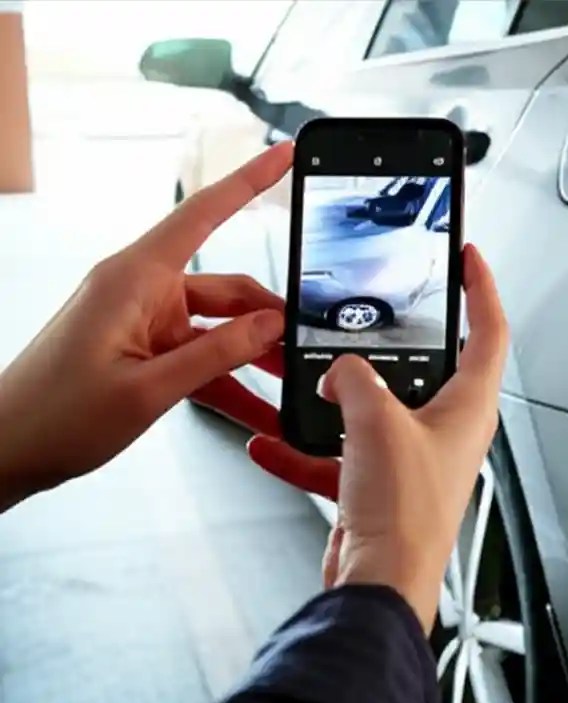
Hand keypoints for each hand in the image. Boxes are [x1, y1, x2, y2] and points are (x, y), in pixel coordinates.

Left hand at [0, 143, 292, 509]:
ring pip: (220, 328)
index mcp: (134, 279)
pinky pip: (201, 359)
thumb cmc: (53, 416)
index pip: (203, 215)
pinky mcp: (143, 350)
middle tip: (307, 345)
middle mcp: (140, 291)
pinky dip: (229, 382)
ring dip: (254, 358)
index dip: (249, 181)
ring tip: (290, 386)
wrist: (6, 451)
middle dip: (270, 317)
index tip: (283, 155)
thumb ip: (218, 354)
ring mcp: (142, 322)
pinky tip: (260, 409)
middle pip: (227, 288)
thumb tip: (270, 324)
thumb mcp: (149, 389)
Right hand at [194, 244, 508, 626]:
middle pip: (424, 369)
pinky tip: (271, 443)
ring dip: (335, 399)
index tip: (470, 258)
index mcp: (469, 407)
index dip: (481, 289)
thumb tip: (341, 369)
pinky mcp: (379, 488)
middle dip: (388, 346)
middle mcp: (448, 431)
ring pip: (373, 412)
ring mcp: (413, 460)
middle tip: (366, 318)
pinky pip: (337, 456)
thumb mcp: (376, 421)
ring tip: (304, 381)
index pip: (489, 332)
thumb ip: (355, 378)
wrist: (381, 583)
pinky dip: (304, 449)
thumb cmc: (404, 513)